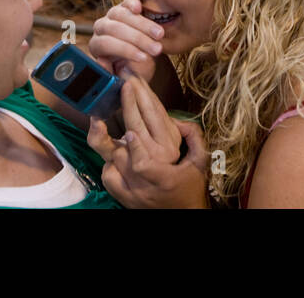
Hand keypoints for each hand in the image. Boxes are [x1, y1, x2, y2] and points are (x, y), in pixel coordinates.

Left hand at [86, 75, 209, 208]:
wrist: (181, 215)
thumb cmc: (190, 186)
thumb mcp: (200, 163)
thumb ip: (195, 139)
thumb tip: (182, 120)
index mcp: (166, 176)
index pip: (144, 164)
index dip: (135, 149)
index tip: (130, 132)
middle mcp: (145, 185)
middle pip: (127, 151)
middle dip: (125, 115)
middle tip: (124, 89)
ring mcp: (131, 191)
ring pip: (114, 161)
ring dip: (110, 139)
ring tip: (102, 117)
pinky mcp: (122, 196)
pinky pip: (107, 175)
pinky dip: (107, 160)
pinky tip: (111, 147)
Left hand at [88, 0, 163, 82]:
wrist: (145, 59)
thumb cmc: (134, 71)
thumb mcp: (127, 77)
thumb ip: (115, 73)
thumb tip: (102, 61)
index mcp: (97, 46)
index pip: (106, 44)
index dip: (125, 50)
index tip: (144, 58)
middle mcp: (101, 28)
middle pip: (114, 28)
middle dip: (138, 39)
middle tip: (157, 49)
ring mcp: (112, 15)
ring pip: (121, 14)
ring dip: (143, 25)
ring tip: (159, 35)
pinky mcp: (124, 5)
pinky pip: (126, 0)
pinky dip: (132, 2)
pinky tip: (140, 8)